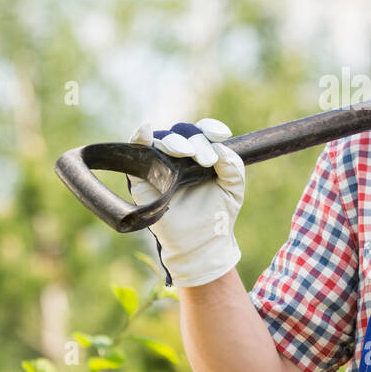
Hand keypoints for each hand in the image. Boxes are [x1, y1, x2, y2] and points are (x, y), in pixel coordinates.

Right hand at [127, 118, 244, 287]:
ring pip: (162, 140)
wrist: (202, 242)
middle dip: (196, 142)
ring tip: (188, 154)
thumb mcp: (233, 186)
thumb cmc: (218, 214)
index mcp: (201, 154)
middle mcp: (179, 157)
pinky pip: (137, 153)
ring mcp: (160, 165)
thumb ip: (232, 164)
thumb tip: (218, 146)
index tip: (221, 136)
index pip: (202, 131)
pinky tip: (145, 131)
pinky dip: (138, 138)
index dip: (210, 128)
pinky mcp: (142, 178)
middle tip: (206, 161)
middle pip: (183, 133)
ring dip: (174, 142)